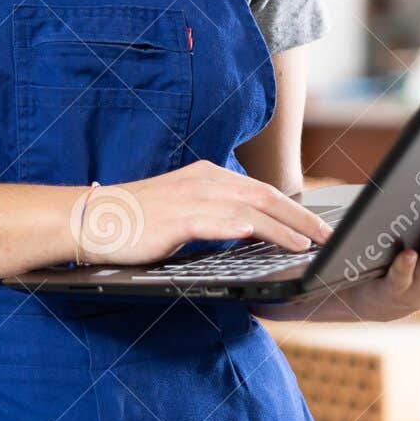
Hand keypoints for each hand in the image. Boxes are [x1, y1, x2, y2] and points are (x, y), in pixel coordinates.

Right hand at [72, 159, 333, 266]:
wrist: (93, 219)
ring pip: (246, 208)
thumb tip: (252, 234)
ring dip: (280, 226)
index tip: (319, 227)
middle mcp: (204, 181)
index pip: (263, 191)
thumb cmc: (138, 221)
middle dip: (300, 217)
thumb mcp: (186, 213)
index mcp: (209, 177)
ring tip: (304, 243)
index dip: (296, 209)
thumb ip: (218, 218)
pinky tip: (253, 233)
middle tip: (326, 237)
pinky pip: (210, 220)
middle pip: (264, 196)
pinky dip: (234, 226)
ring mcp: (189, 197)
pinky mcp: (172, 218)